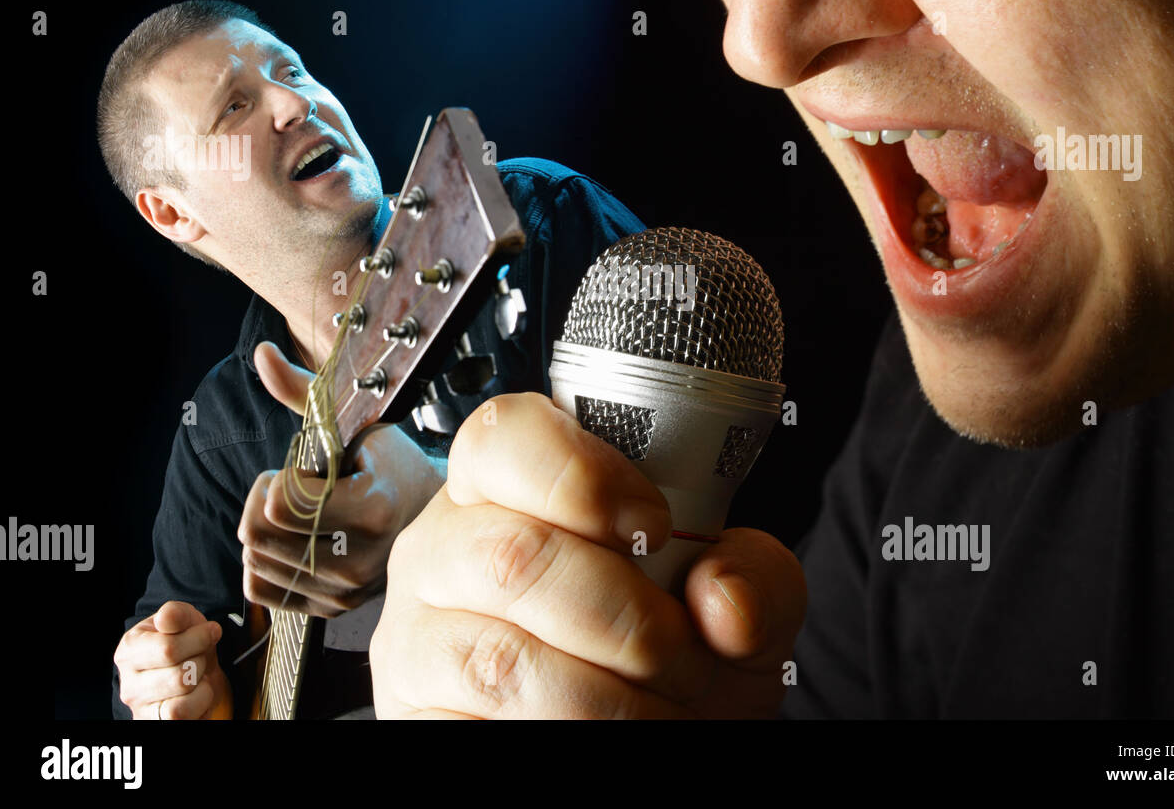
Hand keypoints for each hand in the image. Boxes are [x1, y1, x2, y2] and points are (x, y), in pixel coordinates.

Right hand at [114, 601, 231, 718]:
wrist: (193, 668)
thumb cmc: (186, 641)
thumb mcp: (184, 619)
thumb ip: (176, 614)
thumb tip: (166, 618)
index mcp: (129, 650)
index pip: (168, 649)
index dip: (199, 638)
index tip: (210, 631)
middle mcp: (128, 685)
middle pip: (180, 677)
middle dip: (201, 662)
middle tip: (200, 656)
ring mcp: (141, 710)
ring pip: (180, 707)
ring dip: (201, 687)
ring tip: (198, 676)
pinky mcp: (156, 725)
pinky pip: (185, 721)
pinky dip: (201, 705)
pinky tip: (198, 693)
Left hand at [238, 341, 441, 617]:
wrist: (433, 514)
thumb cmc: (394, 465)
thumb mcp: (357, 422)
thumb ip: (305, 392)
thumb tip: (262, 355)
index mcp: (372, 510)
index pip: (280, 506)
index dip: (278, 478)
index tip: (303, 468)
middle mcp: (359, 559)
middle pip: (256, 536)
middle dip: (263, 501)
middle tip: (293, 487)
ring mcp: (346, 591)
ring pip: (253, 562)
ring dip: (264, 531)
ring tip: (299, 513)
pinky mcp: (332, 609)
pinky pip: (260, 590)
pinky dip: (264, 561)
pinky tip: (292, 540)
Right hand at [370, 392, 806, 718]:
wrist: (651, 734)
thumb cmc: (679, 658)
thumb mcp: (737, 603)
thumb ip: (755, 576)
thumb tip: (723, 595)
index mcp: (511, 490)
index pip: (504, 437)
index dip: (583, 477)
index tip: (654, 526)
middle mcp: (448, 553)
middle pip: (514, 555)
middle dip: (628, 619)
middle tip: (677, 650)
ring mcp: (420, 641)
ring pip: (504, 660)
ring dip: (610, 698)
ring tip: (654, 704)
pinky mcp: (418, 718)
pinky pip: (486, 728)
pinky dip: (573, 736)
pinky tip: (604, 730)